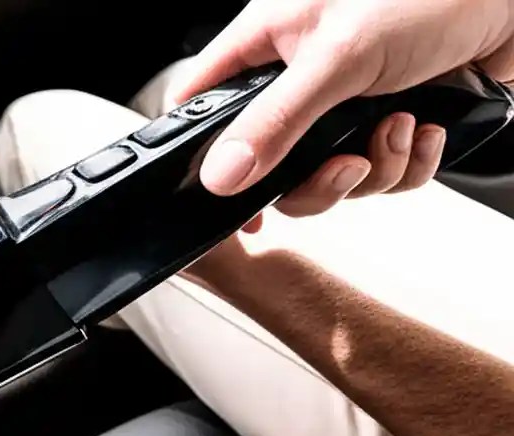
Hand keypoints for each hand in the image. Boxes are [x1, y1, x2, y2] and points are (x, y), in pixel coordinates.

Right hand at [174, 0, 513, 219]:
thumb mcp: (339, 58)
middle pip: (272, 163)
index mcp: (266, 43)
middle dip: (316, 179)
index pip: (202, 105)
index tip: (231, 200)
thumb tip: (221, 174)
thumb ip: (276, 120)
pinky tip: (426, 127)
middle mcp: (300, 76)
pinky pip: (384, 171)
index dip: (206, 156)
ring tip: (401, 125)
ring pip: (331, 174)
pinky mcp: (391, 117)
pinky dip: (410, 162)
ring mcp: (345, 101)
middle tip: (347, 164)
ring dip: (376, 166)